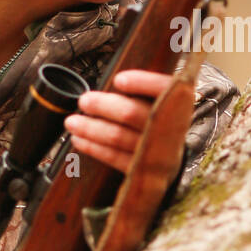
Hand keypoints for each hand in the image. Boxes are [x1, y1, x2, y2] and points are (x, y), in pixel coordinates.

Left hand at [63, 69, 182, 175]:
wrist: (172, 154)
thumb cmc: (160, 117)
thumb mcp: (160, 98)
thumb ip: (143, 90)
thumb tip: (109, 85)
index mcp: (178, 104)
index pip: (164, 88)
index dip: (142, 83)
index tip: (118, 80)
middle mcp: (170, 128)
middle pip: (132, 114)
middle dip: (103, 106)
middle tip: (84, 100)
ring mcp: (157, 152)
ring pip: (118, 137)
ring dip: (91, 128)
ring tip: (72, 122)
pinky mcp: (144, 170)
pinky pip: (115, 158)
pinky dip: (94, 148)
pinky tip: (79, 140)